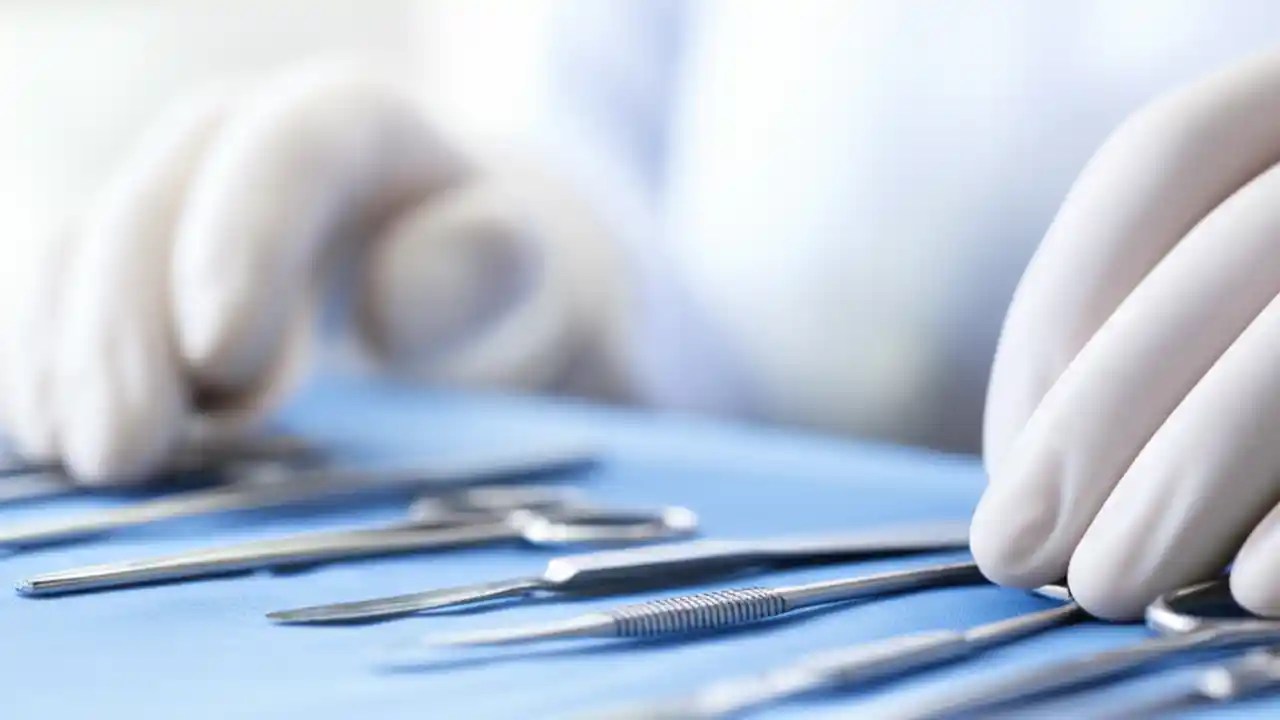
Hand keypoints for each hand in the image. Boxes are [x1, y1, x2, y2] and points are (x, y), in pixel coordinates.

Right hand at [0, 63, 583, 483]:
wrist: (503, 302)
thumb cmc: (544, 305)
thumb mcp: (568, 295)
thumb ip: (497, 280)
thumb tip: (388, 304)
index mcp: (386, 134)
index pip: (302, 140)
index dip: (247, 235)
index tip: (222, 358)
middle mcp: (270, 149)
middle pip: (173, 192)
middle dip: (131, 322)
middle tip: (126, 449)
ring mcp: (202, 207)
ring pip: (98, 241)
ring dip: (72, 350)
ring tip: (87, 458)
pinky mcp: (156, 274)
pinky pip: (68, 292)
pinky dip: (48, 359)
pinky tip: (52, 433)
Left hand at [974, 50, 1279, 618]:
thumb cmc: (1264, 336)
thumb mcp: (1230, 296)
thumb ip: (1146, 340)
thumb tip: (1027, 473)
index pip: (1167, 158)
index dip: (1065, 307)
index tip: (1007, 444)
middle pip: (1237, 255)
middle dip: (1101, 419)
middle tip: (1021, 551)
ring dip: (1187, 479)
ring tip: (1105, 583)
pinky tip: (1247, 588)